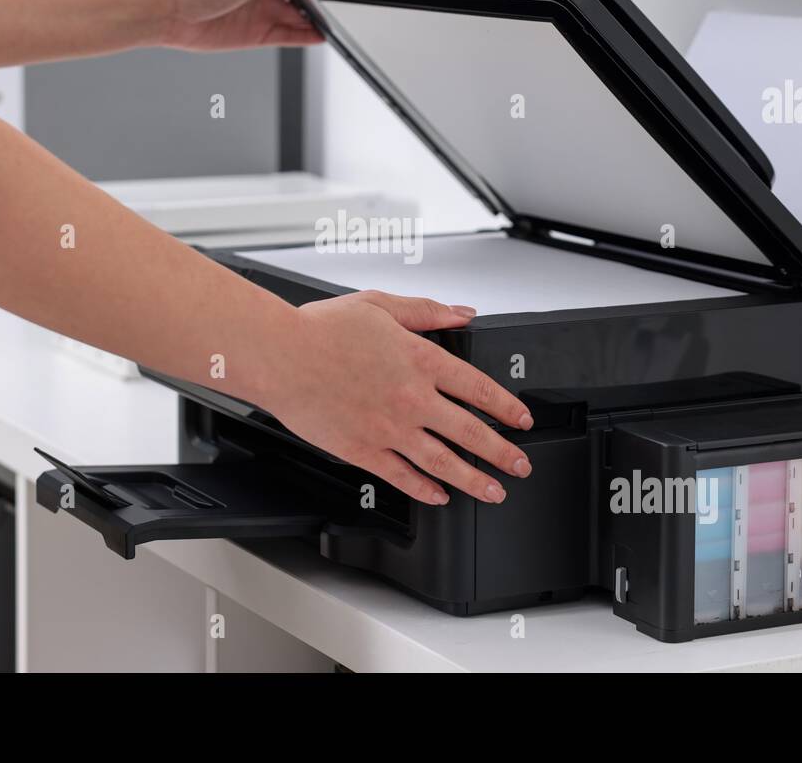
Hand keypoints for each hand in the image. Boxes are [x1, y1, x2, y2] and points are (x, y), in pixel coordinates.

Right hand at [260, 291, 534, 504]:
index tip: (522, 419)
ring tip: (494, 491)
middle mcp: (411, 398)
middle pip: (471, 432)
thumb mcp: (380, 304)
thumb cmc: (321, 329)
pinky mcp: (363, 450)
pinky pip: (402, 476)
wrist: (279, 355)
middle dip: (503, 453)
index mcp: (420, 360)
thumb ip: (427, 311)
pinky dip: (425, 489)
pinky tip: (439, 496)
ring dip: (474, 480)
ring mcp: (389, 429)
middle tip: (521, 464)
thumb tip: (463, 313)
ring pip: (443, 462)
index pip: (479, 388)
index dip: (507, 407)